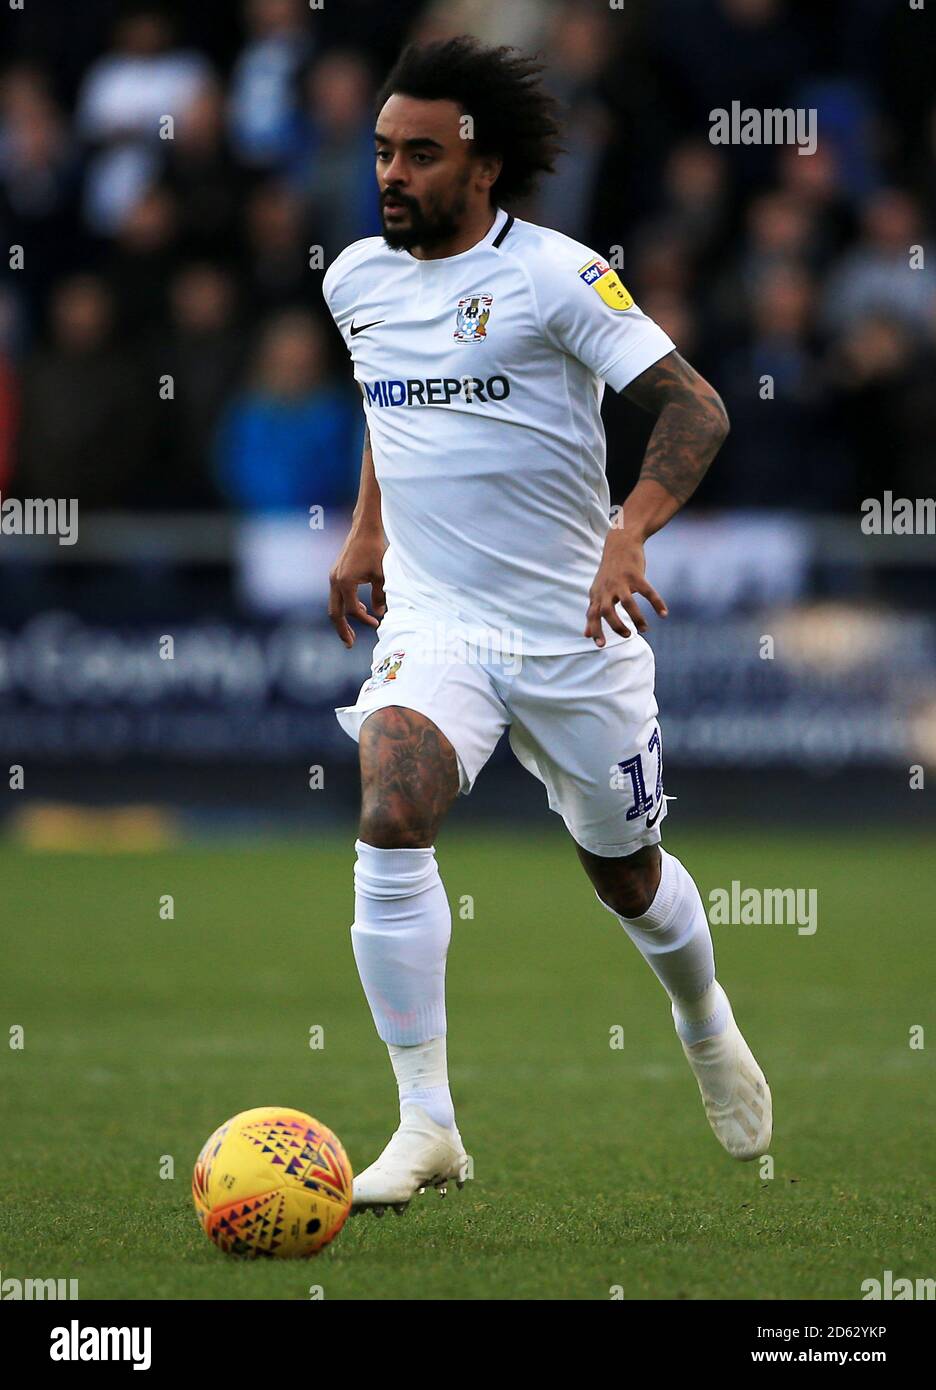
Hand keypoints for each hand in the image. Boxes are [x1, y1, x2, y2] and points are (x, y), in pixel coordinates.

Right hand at [328, 529, 386, 647]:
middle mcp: (335, 581)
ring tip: (351, 633)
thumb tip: (379, 613)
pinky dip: (345, 606)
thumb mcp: (382, 575)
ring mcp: (333, 577)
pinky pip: (337, 595)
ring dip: (342, 619)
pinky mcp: (335, 573)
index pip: (352, 610)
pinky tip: (359, 609)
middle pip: (334, 613)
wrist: (364, 529)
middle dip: (342, 629)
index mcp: (345, 583)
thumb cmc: (375, 550)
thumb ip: (380, 595)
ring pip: (334, 605)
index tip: (376, 624)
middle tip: (349, 644)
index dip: (364, 620)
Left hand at [584, 529, 667, 645]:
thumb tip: (585, 634)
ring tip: (644, 629)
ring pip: (628, 603)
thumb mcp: (598, 592)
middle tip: (627, 635)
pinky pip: (648, 592)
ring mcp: (622, 581)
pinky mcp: (636, 575)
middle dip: (616, 626)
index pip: (592, 614)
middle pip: (606, 610)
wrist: (621, 543)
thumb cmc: (610, 572)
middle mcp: (607, 588)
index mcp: (597, 594)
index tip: (601, 645)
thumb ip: (593, 612)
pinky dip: (657, 603)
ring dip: (637, 618)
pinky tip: (663, 614)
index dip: (595, 629)